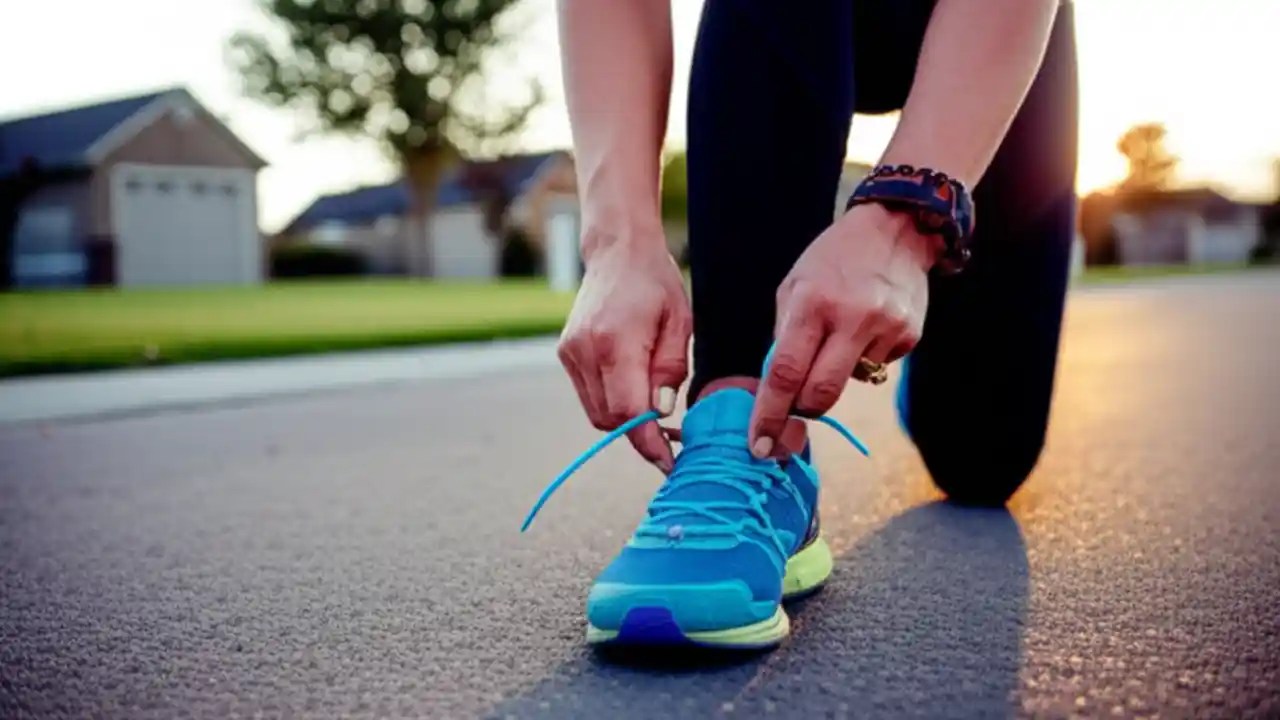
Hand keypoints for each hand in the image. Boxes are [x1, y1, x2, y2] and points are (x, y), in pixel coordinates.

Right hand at [558, 234, 691, 471]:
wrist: (618, 252)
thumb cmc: (656, 284)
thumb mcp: (680, 323)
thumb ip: (671, 370)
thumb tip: (662, 412)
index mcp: (615, 343)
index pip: (628, 412)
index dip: (648, 442)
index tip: (668, 461)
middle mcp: (586, 351)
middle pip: (610, 419)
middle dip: (640, 435)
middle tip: (671, 440)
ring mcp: (571, 353)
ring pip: (597, 413)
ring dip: (625, 421)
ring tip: (656, 414)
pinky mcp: (567, 353)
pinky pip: (589, 396)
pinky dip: (612, 404)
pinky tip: (634, 391)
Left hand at [749, 204, 937, 456]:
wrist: (897, 229)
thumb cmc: (833, 260)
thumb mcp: (795, 286)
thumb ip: (784, 337)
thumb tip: (776, 390)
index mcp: (812, 304)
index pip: (784, 373)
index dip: (769, 414)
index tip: (758, 445)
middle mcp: (851, 318)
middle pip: (821, 394)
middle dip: (803, 411)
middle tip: (794, 409)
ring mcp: (885, 329)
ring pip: (851, 382)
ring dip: (838, 371)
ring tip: (842, 331)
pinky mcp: (910, 336)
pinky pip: (877, 367)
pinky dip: (864, 358)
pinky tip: (867, 326)